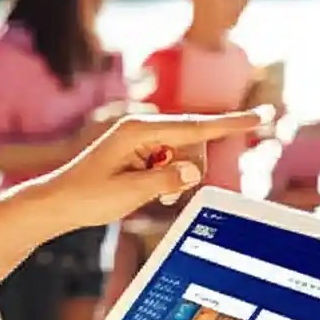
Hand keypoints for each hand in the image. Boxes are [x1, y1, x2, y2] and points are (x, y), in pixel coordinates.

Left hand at [48, 110, 265, 226]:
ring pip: (185, 155)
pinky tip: (153, 194)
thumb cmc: (87, 197)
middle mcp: (143, 128)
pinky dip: (170, 179)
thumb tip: (193, 171)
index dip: (232, 123)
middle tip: (167, 198)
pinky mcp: (142, 152)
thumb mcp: (128, 193)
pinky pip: (172, 162)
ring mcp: (143, 139)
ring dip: (179, 178)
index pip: (195, 126)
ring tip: (154, 197)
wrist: (58, 203)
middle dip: (191, 170)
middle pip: (194, 143)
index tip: (261, 116)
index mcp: (139, 130)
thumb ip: (165, 180)